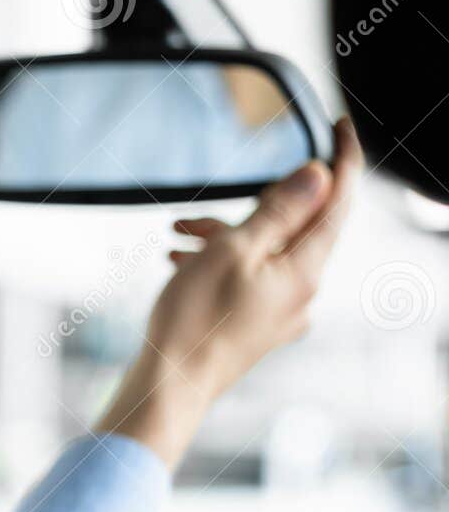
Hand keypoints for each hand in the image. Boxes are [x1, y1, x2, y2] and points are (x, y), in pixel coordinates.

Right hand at [98, 117, 362, 467]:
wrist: (169, 386)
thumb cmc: (194, 320)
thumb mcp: (233, 250)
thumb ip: (280, 210)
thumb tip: (319, 176)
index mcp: (305, 270)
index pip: (338, 201)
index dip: (342, 159)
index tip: (340, 125)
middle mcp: (302, 292)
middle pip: (293, 227)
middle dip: (247, 208)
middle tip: (196, 216)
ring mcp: (280, 312)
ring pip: (264, 253)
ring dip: (223, 237)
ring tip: (175, 240)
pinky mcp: (256, 325)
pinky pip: (249, 278)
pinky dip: (220, 263)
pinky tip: (182, 264)